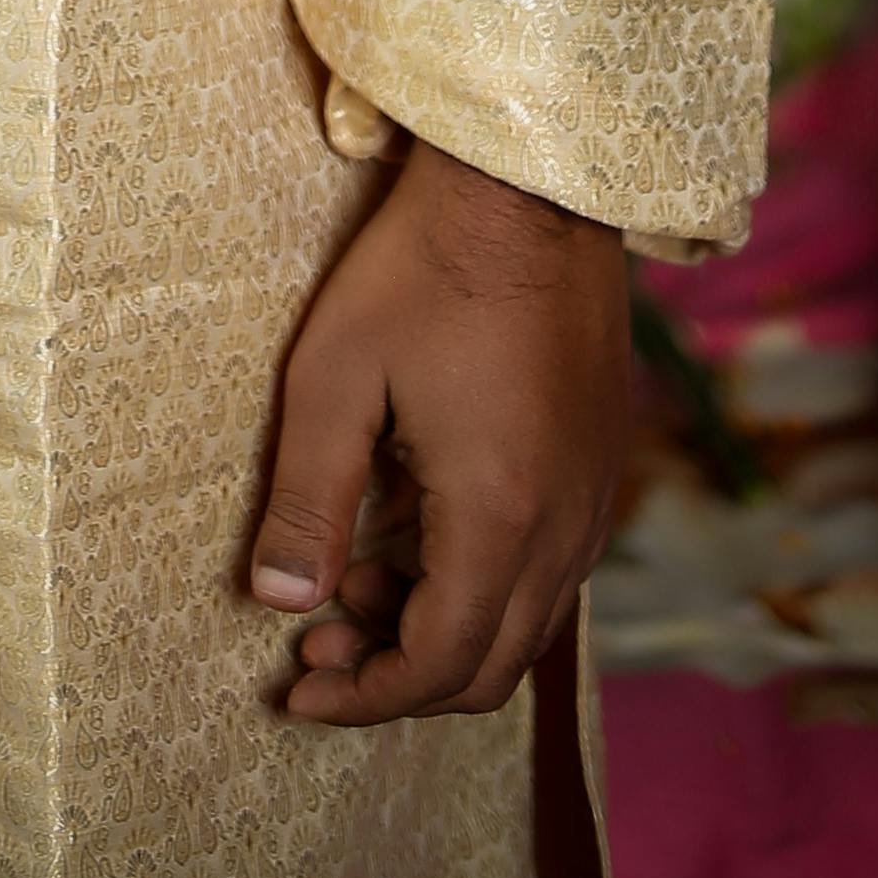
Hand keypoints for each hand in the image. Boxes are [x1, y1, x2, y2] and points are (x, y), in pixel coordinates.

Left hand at [247, 136, 628, 721]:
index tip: (297, 689)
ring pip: (524, 623)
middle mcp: (565, 528)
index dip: (366, 696)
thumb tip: (278, 601)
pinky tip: (414, 530)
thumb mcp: (336, 376)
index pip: (440, 664)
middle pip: (490, 666)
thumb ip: (309, 498)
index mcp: (500, 518)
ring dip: (440, 631)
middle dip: (398, 676)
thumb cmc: (424, 268)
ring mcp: (593, 497)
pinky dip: (480, 585)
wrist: (529, 182)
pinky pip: (547, 569)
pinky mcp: (599, 463)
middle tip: (317, 643)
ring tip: (352, 580)